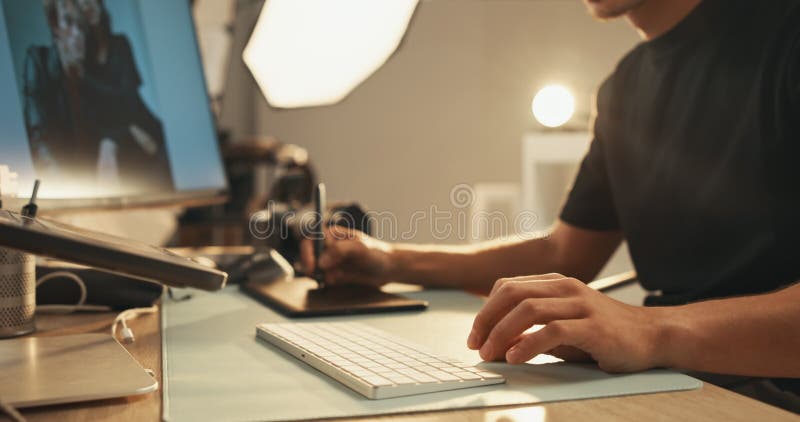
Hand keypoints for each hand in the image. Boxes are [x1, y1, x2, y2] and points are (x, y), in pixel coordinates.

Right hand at [300, 225, 394, 286]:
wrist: (389, 269)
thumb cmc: (377, 253)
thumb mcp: (360, 248)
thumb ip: (340, 251)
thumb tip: (321, 262)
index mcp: (332, 234)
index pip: (310, 240)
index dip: (307, 253)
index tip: (313, 266)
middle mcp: (328, 247)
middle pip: (308, 256)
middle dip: (312, 267)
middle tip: (319, 276)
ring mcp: (330, 261)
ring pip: (314, 270)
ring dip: (320, 276)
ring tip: (337, 277)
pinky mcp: (334, 274)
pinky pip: (322, 280)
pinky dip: (327, 282)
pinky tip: (341, 280)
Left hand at [466, 273, 665, 372]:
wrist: (653, 336)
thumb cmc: (605, 333)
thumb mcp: (564, 326)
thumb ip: (533, 329)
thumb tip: (499, 342)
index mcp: (556, 283)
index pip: (507, 287)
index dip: (485, 310)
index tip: (475, 335)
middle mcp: (566, 288)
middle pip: (512, 294)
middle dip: (486, 319)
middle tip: (476, 345)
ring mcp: (581, 305)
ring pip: (528, 309)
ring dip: (502, 333)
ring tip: (491, 353)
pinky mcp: (594, 327)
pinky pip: (553, 331)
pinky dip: (528, 344)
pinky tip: (516, 357)